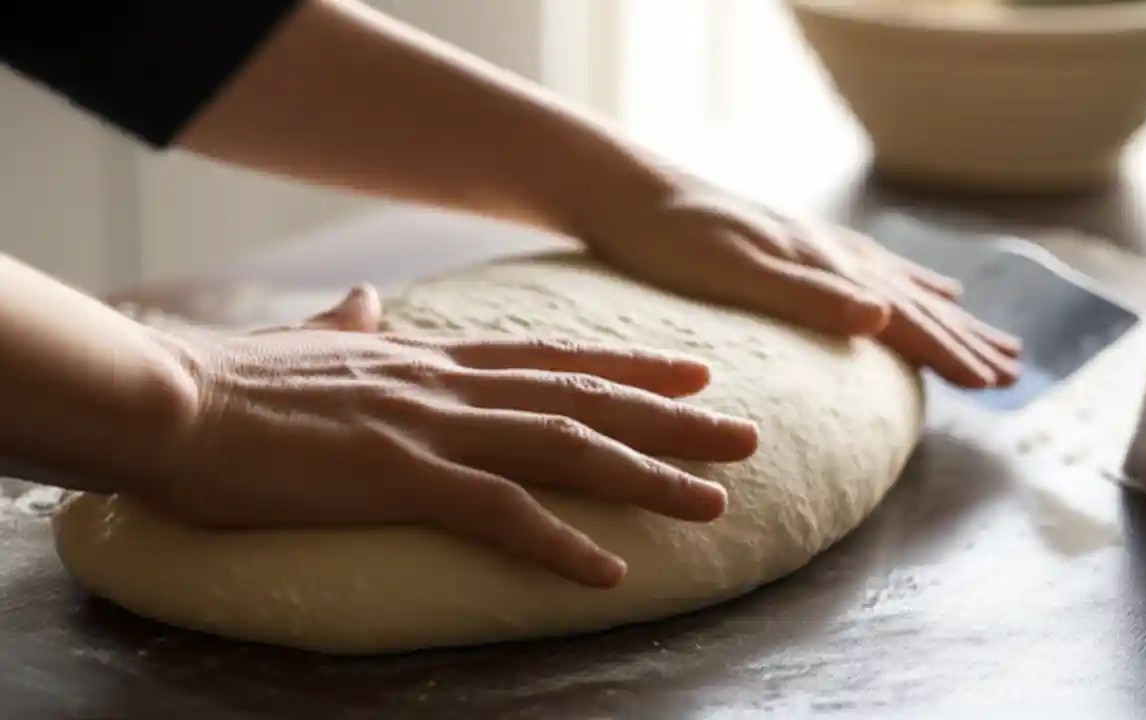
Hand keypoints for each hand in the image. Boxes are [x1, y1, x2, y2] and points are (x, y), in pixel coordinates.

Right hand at [147, 285, 757, 587]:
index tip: (694, 371)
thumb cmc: (236, 381)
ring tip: (711, 501)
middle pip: (584, 399)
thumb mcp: (311, 340)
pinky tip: (609, 569)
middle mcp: (449, 383)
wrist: (173, 398)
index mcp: (432, 355)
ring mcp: (429, 428)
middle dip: (672, 418)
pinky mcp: (398, 476)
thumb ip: (352, 323)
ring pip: (564, 448)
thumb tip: (368, 300)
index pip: (555, 357)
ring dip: (644, 477)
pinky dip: (558, 543)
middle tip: (745, 434)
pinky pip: (498, 514)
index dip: (631, 366)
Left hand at [581, 179, 1020, 387]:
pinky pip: (875, 268)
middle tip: (1014, 374)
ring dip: (951, 316)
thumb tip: (886, 312)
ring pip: (905, 286)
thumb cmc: (671, 241)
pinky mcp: (799, 244)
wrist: (634, 193)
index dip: (951, 353)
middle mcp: (834, 254)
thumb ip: (808, 293)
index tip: (996, 385)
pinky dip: (910, 282)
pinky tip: (919, 288)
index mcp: (826, 268)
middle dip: (965, 341)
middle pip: (917, 304)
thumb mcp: (733, 270)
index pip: (905, 319)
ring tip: (995, 336)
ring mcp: (820, 247)